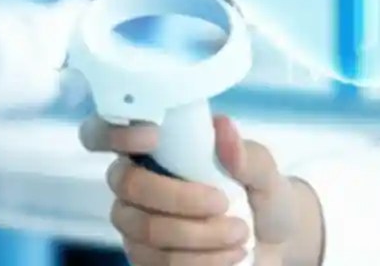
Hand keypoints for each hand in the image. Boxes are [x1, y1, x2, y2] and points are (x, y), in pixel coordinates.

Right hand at [80, 115, 324, 265]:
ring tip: (240, 234)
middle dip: (180, 198)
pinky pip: (160, 263)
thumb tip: (222, 127)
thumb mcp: (265, 171)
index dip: (114, 132)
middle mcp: (136, 185)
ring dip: (200, 235)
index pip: (104, 132)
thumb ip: (245, 154)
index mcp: (158, 149)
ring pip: (147, 230)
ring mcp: (136, 226)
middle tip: (225, 204)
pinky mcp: (146, 260)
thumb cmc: (262, 194)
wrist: (275, 241)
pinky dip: (202, 261)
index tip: (153, 136)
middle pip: (128, 185)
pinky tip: (230, 255)